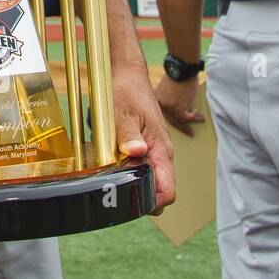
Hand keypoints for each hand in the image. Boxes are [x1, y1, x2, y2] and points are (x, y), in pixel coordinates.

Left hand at [112, 67, 175, 214]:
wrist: (128, 75)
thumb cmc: (127, 92)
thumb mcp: (124, 113)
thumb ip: (129, 135)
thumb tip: (137, 153)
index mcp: (161, 150)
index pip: (167, 191)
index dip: (152, 202)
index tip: (131, 202)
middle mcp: (161, 154)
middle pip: (158, 189)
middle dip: (140, 196)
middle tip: (114, 192)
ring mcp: (154, 150)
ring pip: (149, 179)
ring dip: (133, 183)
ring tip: (110, 179)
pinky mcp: (145, 146)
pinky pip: (142, 166)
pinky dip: (129, 171)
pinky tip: (112, 165)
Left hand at [154, 73, 204, 137]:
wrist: (181, 68)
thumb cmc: (178, 75)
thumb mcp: (169, 88)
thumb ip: (170, 98)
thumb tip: (179, 106)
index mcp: (156, 99)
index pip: (163, 114)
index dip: (171, 121)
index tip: (178, 127)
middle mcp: (160, 104)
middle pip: (170, 119)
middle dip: (181, 127)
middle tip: (190, 133)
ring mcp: (168, 106)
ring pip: (179, 120)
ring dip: (191, 121)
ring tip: (199, 119)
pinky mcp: (177, 107)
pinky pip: (186, 118)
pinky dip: (194, 118)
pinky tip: (199, 116)